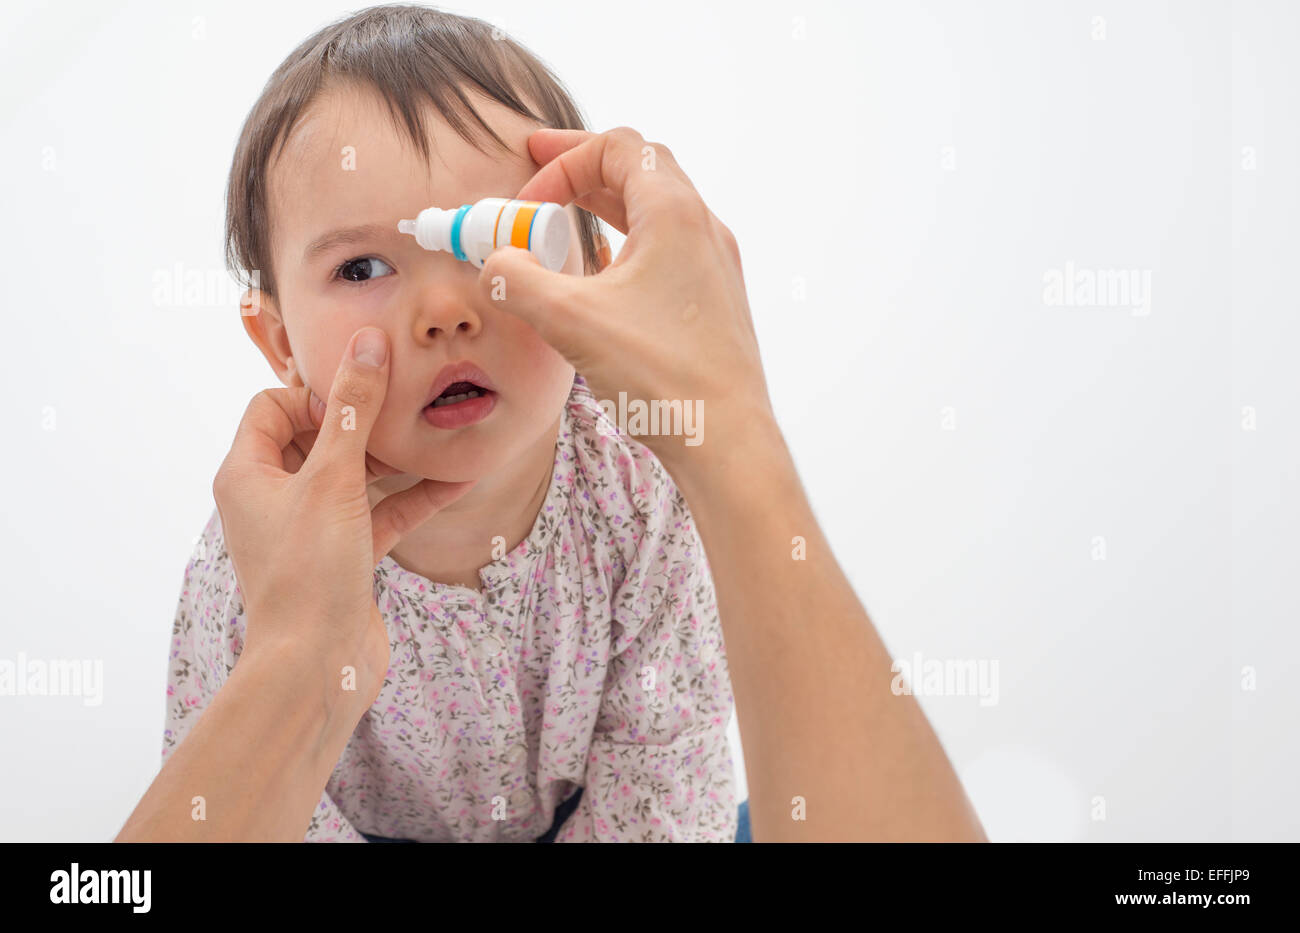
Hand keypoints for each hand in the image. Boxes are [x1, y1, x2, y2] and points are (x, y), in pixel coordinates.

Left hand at [212, 326, 474, 703]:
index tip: (361, 395)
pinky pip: (381, 514)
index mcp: (248, 474)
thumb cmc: (308, 573)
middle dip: (363, 419)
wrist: (317, 669)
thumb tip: (368, 341)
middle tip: (408, 402)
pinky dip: (412, 497)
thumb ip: (353, 408)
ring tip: (438, 430)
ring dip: (395, 457)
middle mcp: (273, 498)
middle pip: (317, 436)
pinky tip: (458, 480)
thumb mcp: (334, 478)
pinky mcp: (345, 558)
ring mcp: (311, 530)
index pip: (272, 406)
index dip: (315, 393)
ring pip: (355, 476)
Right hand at [480, 127, 776, 475]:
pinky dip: (627, 246)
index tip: (527, 200)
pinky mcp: (715, 301)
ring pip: (656, 212)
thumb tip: (494, 263)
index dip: (562, 160)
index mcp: (675, 214)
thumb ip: (517, 280)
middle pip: (640, 169)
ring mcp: (715, 266)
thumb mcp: (569, 322)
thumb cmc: (663, 377)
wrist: (727, 441)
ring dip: (605, 210)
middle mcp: (703, 229)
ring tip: (563, 226)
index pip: (618, 148)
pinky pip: (667, 250)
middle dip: (583, 169)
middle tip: (539, 177)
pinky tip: (602, 278)